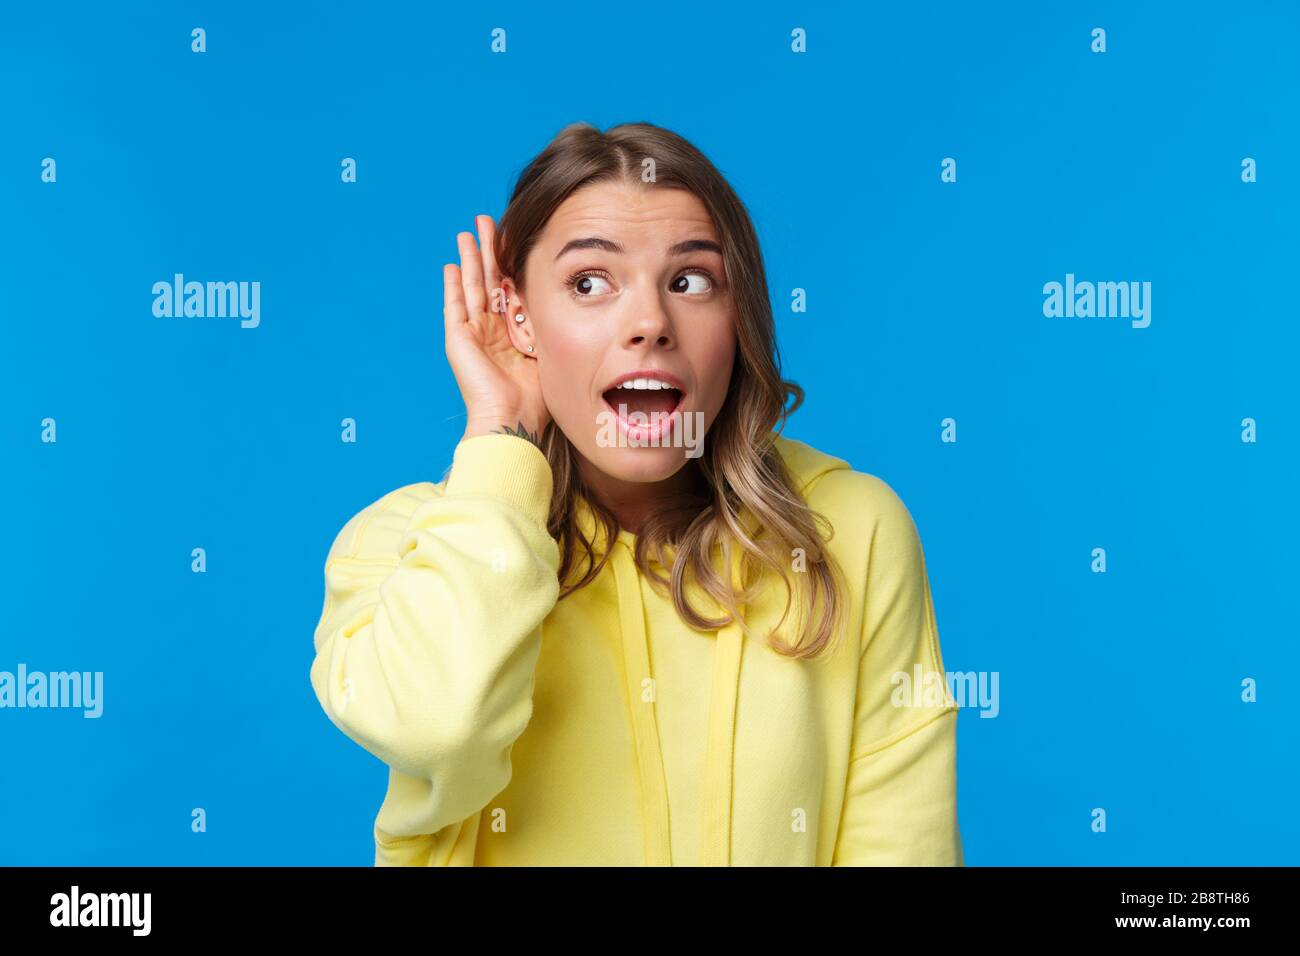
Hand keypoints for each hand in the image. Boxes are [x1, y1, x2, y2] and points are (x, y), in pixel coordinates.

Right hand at [443, 215, 549, 444]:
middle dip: (489, 250)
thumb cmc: (538, 398)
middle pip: (488, 280)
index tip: (517, 238)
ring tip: (468, 232)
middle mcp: (492, 331)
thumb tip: (574, 301)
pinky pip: (454, 307)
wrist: (514, 421)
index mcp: (514, 334)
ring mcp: (473, 334)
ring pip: (470, 287)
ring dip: (469, 259)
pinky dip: (452, 286)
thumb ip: (553, 326)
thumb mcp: (551, 351)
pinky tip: (451, 265)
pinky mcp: (459, 340)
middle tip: (488, 221)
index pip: (511, 289)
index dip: (512, 264)